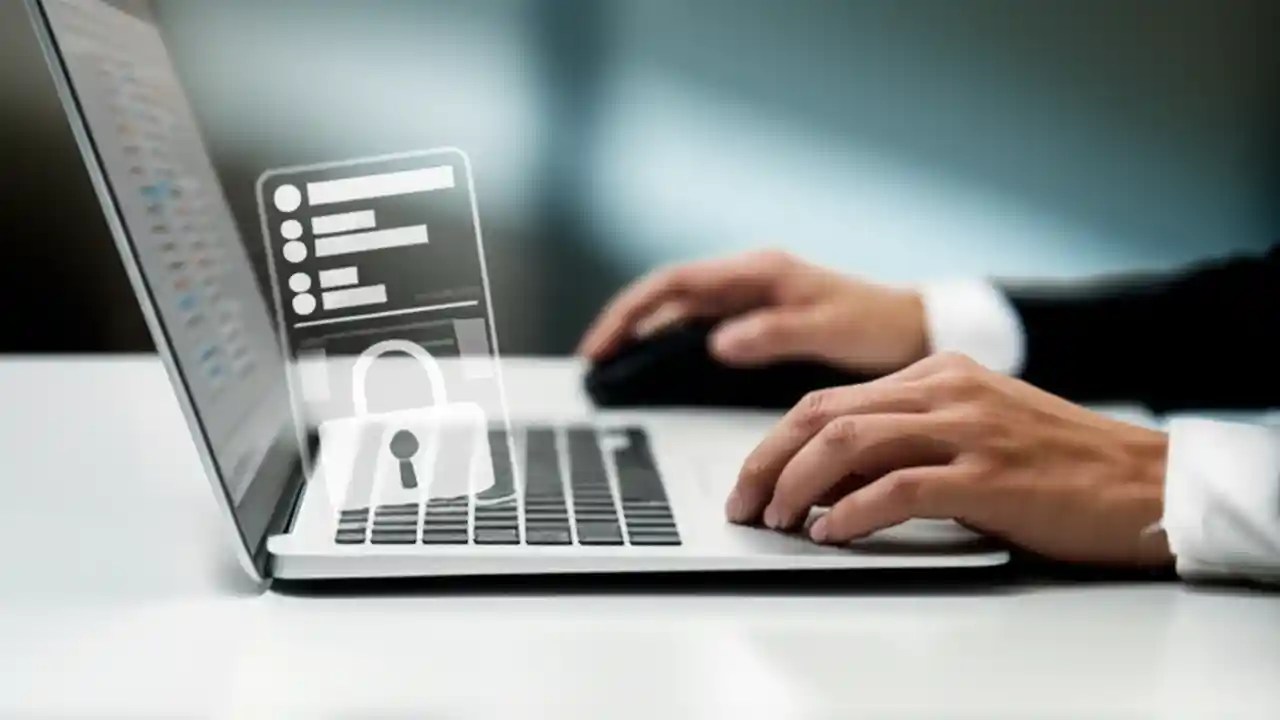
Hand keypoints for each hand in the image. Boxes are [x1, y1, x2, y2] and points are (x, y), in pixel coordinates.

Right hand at [577, 250, 929, 373]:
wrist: (914, 326)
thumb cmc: (878, 325)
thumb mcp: (829, 330)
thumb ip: (774, 334)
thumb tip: (717, 343)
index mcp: (759, 272)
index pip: (676, 284)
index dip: (632, 312)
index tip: (604, 345)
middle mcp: (748, 279)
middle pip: (668, 295)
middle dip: (625, 323)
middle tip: (593, 361)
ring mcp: (750, 298)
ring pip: (679, 311)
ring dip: (643, 333)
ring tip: (611, 366)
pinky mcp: (757, 319)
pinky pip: (699, 327)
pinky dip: (669, 343)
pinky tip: (655, 366)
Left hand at [726, 352, 1173, 566]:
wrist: (1144, 481)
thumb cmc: (1057, 463)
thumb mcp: (973, 430)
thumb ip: (906, 440)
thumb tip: (825, 481)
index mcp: (938, 373)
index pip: (831, 401)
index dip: (777, 442)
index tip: (750, 479)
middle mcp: (946, 391)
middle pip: (825, 415)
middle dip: (768, 460)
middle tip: (743, 503)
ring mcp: (968, 430)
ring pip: (849, 443)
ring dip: (797, 485)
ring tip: (776, 520)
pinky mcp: (989, 477)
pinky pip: (899, 488)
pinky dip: (851, 512)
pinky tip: (830, 533)